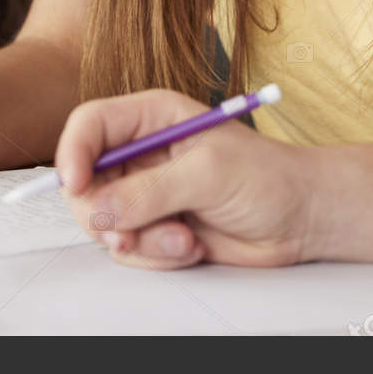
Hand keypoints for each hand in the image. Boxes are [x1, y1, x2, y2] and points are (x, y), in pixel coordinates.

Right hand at [54, 89, 316, 269]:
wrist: (299, 219)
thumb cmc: (267, 178)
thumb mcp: (209, 174)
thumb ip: (150, 191)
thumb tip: (100, 211)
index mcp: (152, 117)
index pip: (90, 125)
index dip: (73, 153)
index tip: (76, 186)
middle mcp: (141, 153)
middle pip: (85, 181)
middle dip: (106, 215)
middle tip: (130, 235)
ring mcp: (145, 193)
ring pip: (104, 222)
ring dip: (141, 241)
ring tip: (186, 240)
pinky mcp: (153, 227)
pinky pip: (127, 248)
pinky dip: (155, 255)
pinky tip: (192, 246)